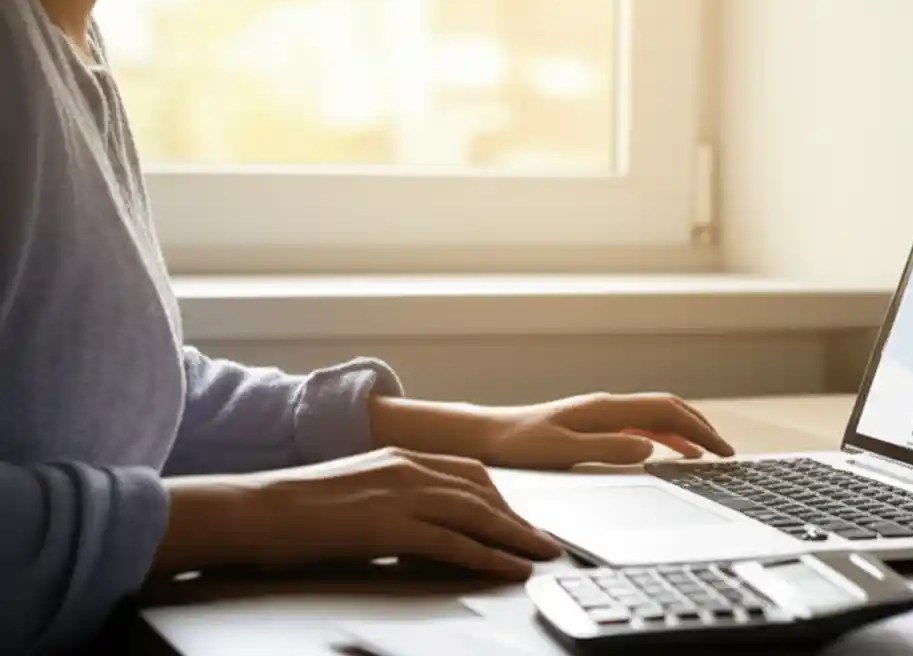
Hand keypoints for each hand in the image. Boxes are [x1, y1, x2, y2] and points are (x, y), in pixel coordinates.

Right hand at [157, 447, 561, 578]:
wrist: (254, 509)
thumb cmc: (294, 508)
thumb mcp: (354, 490)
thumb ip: (391, 499)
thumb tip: (417, 526)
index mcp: (398, 455)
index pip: (467, 472)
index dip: (501, 497)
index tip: (521, 517)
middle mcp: (407, 467)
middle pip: (482, 492)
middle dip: (518, 518)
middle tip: (545, 540)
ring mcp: (400, 494)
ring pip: (477, 514)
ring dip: (516, 538)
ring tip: (541, 556)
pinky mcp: (390, 526)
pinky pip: (453, 543)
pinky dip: (488, 558)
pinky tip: (508, 570)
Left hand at [371, 392, 734, 469]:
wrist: (489, 435)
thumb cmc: (520, 445)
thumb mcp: (564, 451)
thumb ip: (608, 446)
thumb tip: (650, 444)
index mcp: (605, 408)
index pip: (666, 413)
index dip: (699, 430)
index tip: (722, 450)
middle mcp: (608, 405)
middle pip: (668, 408)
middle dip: (701, 428)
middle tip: (726, 452)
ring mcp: (602, 412)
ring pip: (657, 415)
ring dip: (686, 431)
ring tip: (708, 453)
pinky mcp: (594, 423)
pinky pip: (641, 424)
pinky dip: (665, 436)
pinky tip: (670, 453)